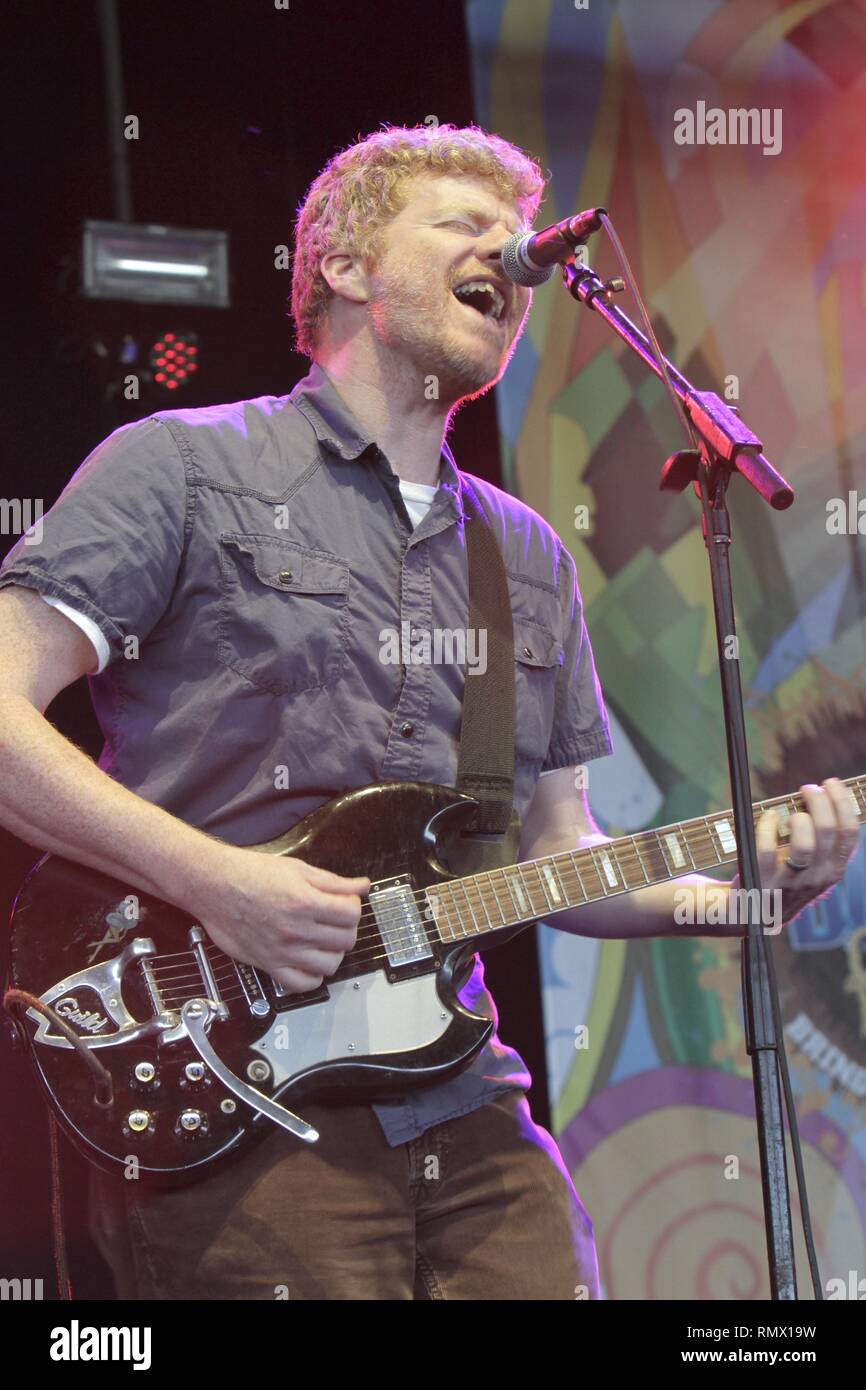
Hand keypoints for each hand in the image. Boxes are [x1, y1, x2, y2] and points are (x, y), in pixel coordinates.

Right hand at [192, 845, 369, 993]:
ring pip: (330, 965)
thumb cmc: (248, 873)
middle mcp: (296, 930)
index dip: (353, 907)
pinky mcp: (268, 965)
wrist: (213, 885)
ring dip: (332, 952)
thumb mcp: (296, 869)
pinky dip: (312, 976)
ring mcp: (283, 951)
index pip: (352, 915)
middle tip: (335, 920)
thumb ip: (333, 882)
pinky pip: (302, 984)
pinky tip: (309, 960)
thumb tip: (361, 886)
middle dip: (346, 928)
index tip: (345, 904)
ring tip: (323, 940)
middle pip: (346, 940)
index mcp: (304, 902)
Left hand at [741, 778, 860, 927]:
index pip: (849, 831)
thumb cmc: (788, 876)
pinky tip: (769, 816)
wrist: (757, 912)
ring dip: (798, 818)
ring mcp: (792, 881)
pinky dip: (767, 827)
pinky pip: (766, 850)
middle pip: (827, 830)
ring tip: (792, 812)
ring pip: (804, 845)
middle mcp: (818, 875)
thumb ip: (822, 837)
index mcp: (835, 867)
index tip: (830, 783)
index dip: (842, 801)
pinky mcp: (765, 881)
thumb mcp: (815, 864)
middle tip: (807, 789)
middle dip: (818, 801)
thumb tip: (822, 795)